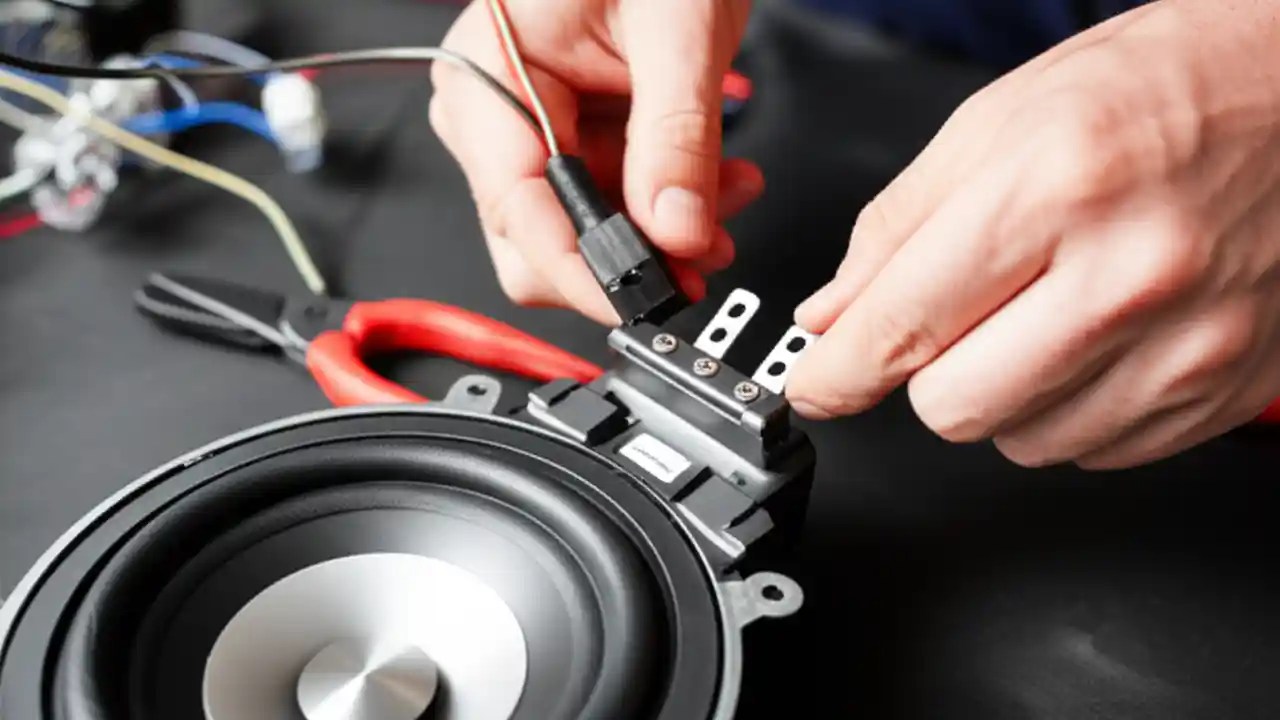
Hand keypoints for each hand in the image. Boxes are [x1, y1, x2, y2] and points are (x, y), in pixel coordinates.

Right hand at [430, 0, 760, 324]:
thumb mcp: (677, 31)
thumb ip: (676, 138)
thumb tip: (674, 231)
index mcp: (487, 72)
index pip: (517, 206)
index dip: (578, 270)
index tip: (636, 302)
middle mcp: (495, 111)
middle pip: (535, 240)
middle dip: (624, 259)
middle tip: (696, 257)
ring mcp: (534, 129)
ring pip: (582, 234)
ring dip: (659, 235)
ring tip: (724, 196)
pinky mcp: (576, 139)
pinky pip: (612, 207)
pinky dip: (665, 211)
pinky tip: (711, 183)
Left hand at [786, 1, 1279, 468]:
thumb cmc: (1164, 87)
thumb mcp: (1001, 120)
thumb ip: (898, 225)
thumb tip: (833, 313)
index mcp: (1057, 188)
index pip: (903, 326)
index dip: (835, 374)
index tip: (813, 389)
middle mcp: (1130, 273)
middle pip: (953, 408)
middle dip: (926, 375)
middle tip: (952, 322)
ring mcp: (1191, 341)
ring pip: (1022, 442)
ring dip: (1004, 394)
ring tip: (1045, 313)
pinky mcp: (1228, 387)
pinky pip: (1098, 450)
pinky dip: (1072, 409)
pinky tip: (1098, 340)